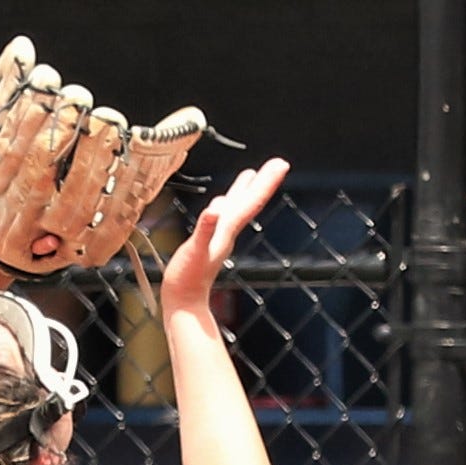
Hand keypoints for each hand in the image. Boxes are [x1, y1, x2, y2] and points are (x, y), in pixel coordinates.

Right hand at [159, 159, 289, 322]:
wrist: (184, 301)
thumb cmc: (188, 279)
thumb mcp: (195, 252)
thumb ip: (205, 230)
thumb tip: (215, 209)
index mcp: (227, 230)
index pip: (251, 202)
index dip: (265, 182)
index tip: (281, 164)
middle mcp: (227, 231)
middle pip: (250, 202)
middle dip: (263, 181)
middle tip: (279, 162)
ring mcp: (219, 236)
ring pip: (237, 208)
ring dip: (246, 191)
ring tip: (252, 174)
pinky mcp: (209, 242)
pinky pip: (221, 218)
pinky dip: (225, 205)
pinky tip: (223, 202)